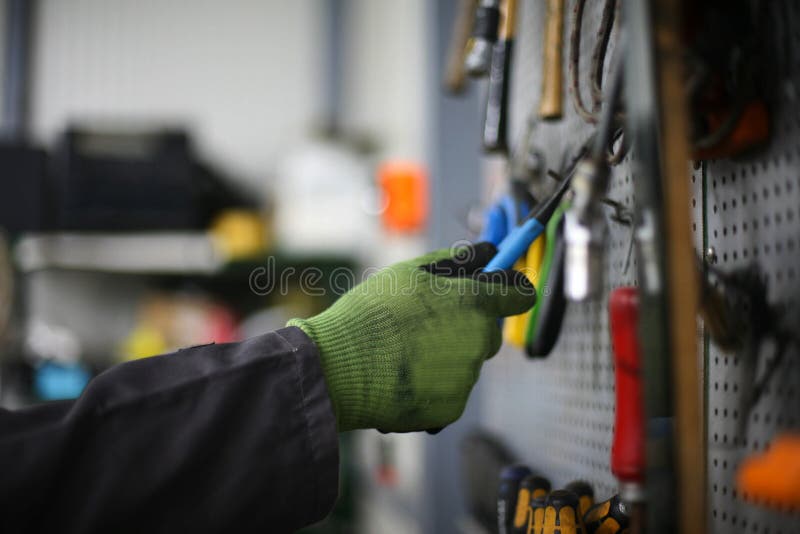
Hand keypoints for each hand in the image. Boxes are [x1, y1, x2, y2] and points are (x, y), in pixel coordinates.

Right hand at [288, 243, 535, 431]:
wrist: (339, 367)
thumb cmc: (372, 313)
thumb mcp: (411, 273)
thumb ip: (456, 262)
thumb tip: (488, 251)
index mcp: (474, 303)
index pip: (519, 296)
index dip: (510, 292)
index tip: (501, 292)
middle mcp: (479, 341)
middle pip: (488, 333)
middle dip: (467, 327)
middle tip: (427, 326)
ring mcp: (467, 378)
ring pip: (466, 364)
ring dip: (446, 358)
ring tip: (404, 354)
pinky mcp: (451, 408)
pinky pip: (451, 393)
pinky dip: (433, 388)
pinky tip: (403, 378)